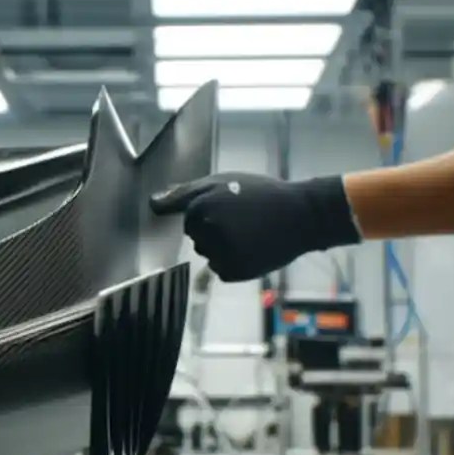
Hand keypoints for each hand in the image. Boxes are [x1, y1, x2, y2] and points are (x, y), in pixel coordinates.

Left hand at [150, 173, 360, 281]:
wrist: (301, 215)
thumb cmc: (259, 194)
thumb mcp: (221, 183)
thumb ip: (183, 194)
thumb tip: (152, 204)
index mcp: (199, 206)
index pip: (188, 219)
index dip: (210, 212)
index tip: (232, 207)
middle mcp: (205, 230)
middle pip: (196, 238)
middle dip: (214, 231)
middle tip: (244, 219)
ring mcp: (219, 252)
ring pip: (208, 254)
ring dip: (222, 248)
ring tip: (251, 233)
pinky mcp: (233, 271)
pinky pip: (220, 270)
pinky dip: (233, 263)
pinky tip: (253, 249)